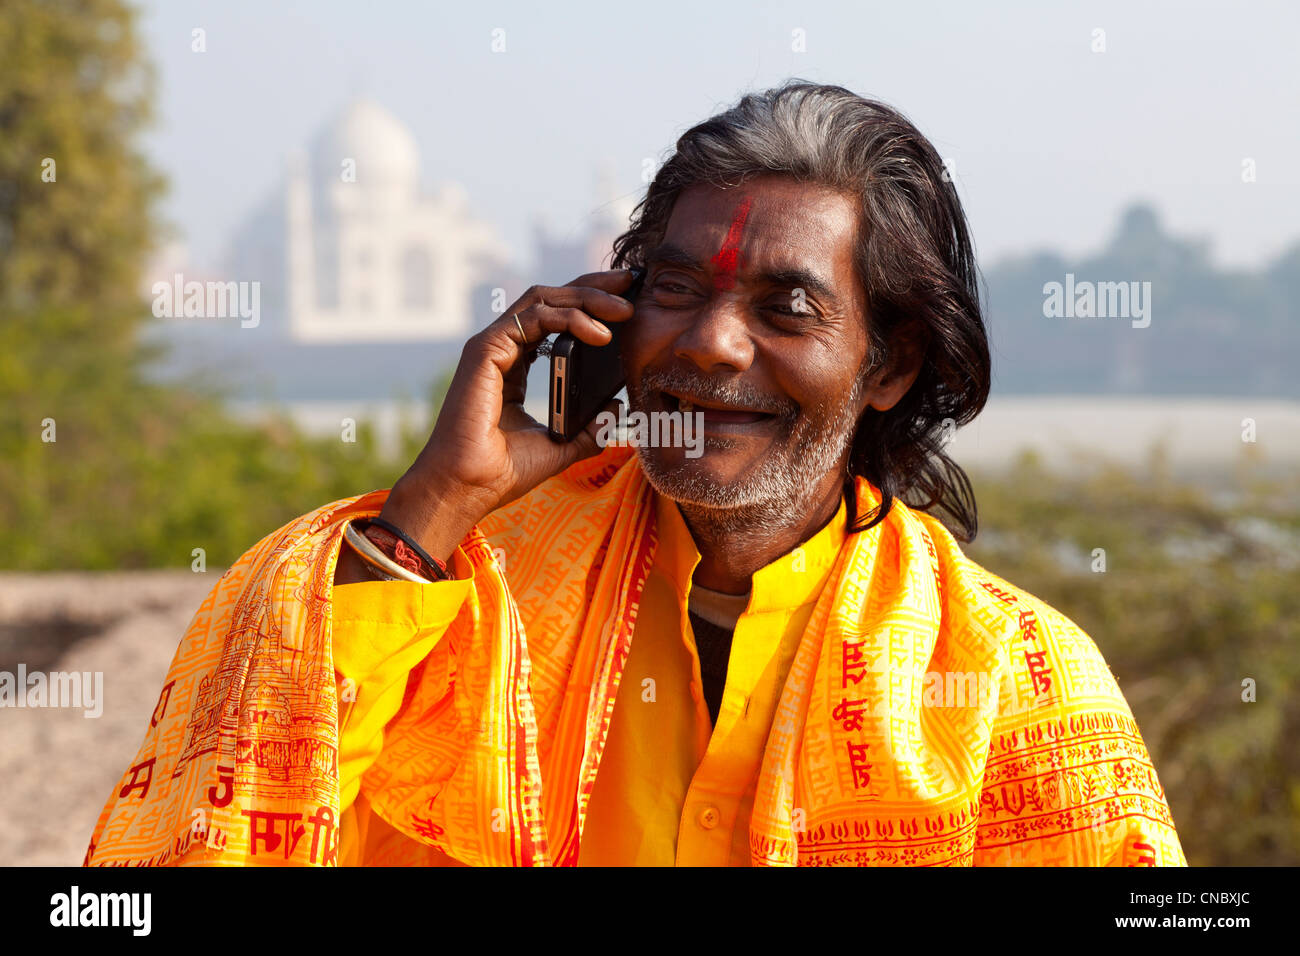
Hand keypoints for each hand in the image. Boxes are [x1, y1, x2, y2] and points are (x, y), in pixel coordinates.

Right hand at [378, 268, 638, 564]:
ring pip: (544, 299)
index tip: (626, 304)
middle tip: (632, 286)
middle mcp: (502, 349)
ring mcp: (491, 346)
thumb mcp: (560, 446)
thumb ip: (589, 427)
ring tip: (624, 311)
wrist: (468, 488)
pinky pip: (535, 316)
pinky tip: (600, 334)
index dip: (589, 304)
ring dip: (588, 298)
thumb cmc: (502, 471)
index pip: (554, 319)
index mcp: (514, 365)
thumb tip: (617, 407)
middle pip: (551, 299)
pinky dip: (571, 319)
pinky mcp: (486, 350)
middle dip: (594, 288)